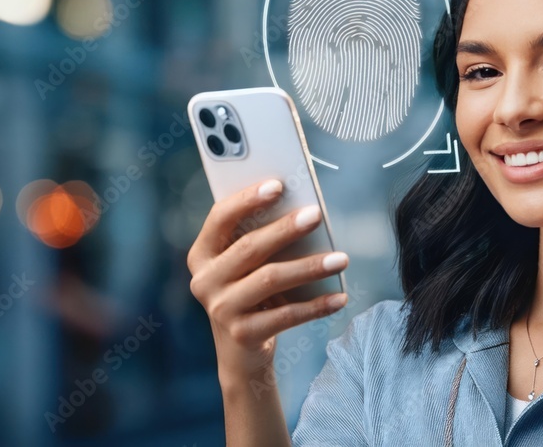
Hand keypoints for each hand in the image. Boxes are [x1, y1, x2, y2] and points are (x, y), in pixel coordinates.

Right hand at [187, 178, 348, 384]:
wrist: (241, 356)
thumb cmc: (250, 297)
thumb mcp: (246, 268)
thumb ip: (259, 240)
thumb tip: (301, 210)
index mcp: (202, 255)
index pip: (219, 218)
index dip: (247, 199)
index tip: (278, 185)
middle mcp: (205, 281)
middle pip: (249, 247)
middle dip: (285, 229)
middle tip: (316, 215)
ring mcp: (221, 309)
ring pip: (270, 279)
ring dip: (309, 267)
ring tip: (340, 259)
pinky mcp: (242, 335)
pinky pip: (286, 315)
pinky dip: (316, 306)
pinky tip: (339, 297)